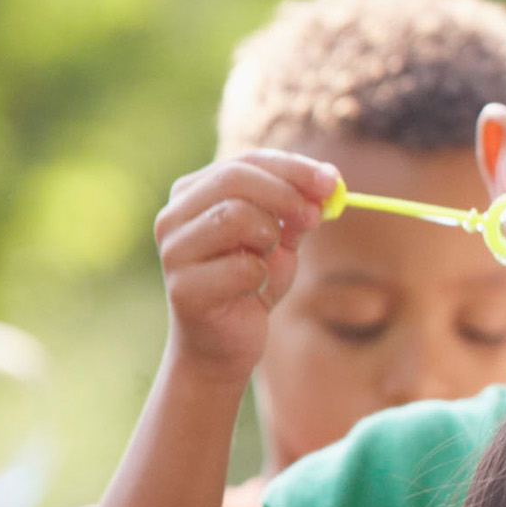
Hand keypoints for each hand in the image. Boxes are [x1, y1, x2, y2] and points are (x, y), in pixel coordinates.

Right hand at [151, 150, 339, 382]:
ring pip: (234, 216)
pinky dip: (260, 276)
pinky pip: (241, 267)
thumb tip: (328, 183)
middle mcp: (173, 216)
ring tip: (267, 257)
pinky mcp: (183, 288)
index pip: (246, 162)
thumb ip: (297, 209)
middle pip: (234, 179)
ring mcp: (173, 252)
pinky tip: (251, 290)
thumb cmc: (250, 282)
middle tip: (316, 215)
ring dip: (269, 235)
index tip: (332, 181)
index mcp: (193, 194)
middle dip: (286, 193)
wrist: (224, 344)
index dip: (293, 168)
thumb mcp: (280, 238)